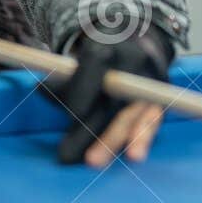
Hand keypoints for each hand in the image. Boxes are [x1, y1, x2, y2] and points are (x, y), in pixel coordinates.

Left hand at [51, 28, 172, 166]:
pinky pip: (151, 121)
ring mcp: (148, 83)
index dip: (84, 90)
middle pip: (111, 100)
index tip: (74, 113)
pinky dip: (142, 138)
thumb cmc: (98, 55)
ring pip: (132, 114)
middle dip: (89, 130)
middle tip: (65, 156)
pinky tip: (134, 155)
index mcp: (108, 47)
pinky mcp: (159, 99)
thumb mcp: (79, 57)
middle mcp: (132, 63)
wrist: (137, 41)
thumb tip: (42, 90)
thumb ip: (62, 76)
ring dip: (112, 140)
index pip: (96, 66)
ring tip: (94, 162)